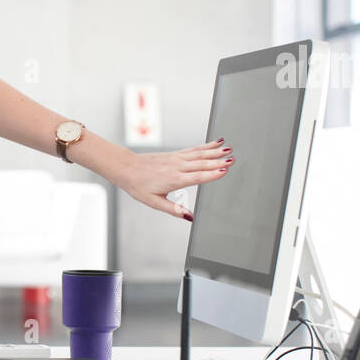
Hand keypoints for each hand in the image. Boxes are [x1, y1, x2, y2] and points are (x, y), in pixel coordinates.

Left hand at [110, 138, 232, 219]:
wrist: (126, 168)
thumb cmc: (138, 185)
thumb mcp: (154, 202)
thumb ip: (173, 209)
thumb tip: (189, 216)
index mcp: (173, 180)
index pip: (197, 177)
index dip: (212, 174)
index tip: (225, 170)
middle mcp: (177, 167)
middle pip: (202, 164)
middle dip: (218, 161)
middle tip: (233, 159)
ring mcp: (176, 158)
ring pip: (199, 154)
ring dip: (215, 151)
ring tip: (228, 148)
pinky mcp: (174, 154)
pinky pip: (193, 149)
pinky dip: (205, 146)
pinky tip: (215, 143)